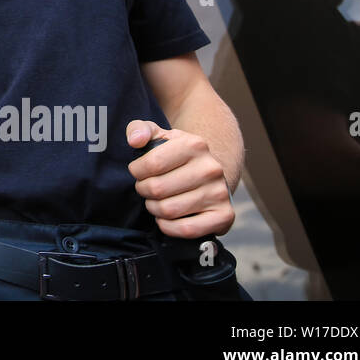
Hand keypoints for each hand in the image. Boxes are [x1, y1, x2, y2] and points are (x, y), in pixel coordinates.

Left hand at [126, 120, 234, 237]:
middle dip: (143, 190)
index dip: (137, 171)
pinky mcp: (224, 215)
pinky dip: (169, 227)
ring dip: (153, 208)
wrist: (209, 172)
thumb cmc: (177, 155)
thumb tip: (135, 140)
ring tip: (155, 201)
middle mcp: (210, 168)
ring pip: (169, 210)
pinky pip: (187, 229)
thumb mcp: (159, 136)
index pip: (152, 163)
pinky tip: (165, 219)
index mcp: (194, 145)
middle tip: (145, 188)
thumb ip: (139, 129)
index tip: (138, 172)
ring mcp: (219, 193)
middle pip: (158, 189)